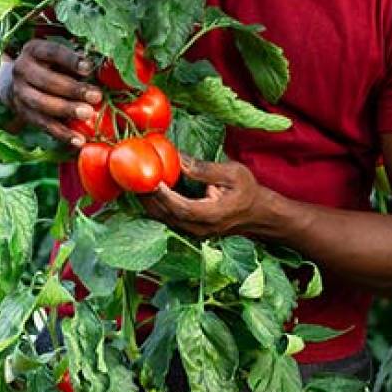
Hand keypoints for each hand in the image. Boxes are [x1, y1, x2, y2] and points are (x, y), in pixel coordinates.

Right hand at [10, 39, 102, 145]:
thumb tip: (106, 68)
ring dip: (66, 110)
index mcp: (34, 50)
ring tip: (88, 114)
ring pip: (41, 103)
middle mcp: (22, 69)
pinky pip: (43, 125)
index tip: (89, 68)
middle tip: (96, 96)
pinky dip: (61, 134)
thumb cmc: (51, 65)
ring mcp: (19, 93)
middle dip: (73, 89)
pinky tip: (79, 140)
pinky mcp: (23, 113)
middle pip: (46, 80)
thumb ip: (78, 61)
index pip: (52, 52)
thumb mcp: (60, 56)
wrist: (20, 82)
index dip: (70, 60)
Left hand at [143, 157, 269, 238]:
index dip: (164, 195)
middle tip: (134, 177)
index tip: (151, 179)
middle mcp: (200, 228)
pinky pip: (167, 218)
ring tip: (136, 181)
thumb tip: (178, 159)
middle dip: (149, 197)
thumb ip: (204, 169)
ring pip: (164, 219)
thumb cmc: (248, 191)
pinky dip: (156, 204)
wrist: (257, 213)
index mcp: (213, 215)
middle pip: (167, 215)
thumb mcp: (233, 174)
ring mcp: (193, 231)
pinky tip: (149, 190)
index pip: (181, 207)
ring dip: (149, 201)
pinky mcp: (189, 229)